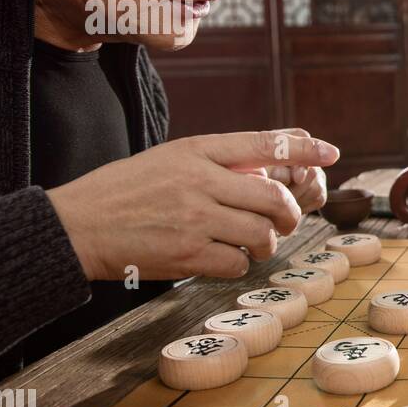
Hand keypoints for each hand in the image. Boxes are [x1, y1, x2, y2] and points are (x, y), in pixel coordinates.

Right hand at [47, 129, 339, 280]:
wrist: (76, 226)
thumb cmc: (124, 192)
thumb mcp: (170, 159)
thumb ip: (218, 161)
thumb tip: (273, 162)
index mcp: (196, 150)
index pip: (263, 142)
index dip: (304, 146)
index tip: (331, 151)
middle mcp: (200, 180)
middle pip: (275, 195)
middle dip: (290, 212)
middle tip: (285, 221)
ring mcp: (195, 218)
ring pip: (263, 233)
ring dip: (266, 243)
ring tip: (249, 243)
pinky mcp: (188, 255)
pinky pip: (238, 263)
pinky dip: (238, 264)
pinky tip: (221, 258)